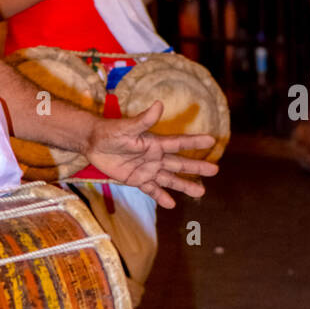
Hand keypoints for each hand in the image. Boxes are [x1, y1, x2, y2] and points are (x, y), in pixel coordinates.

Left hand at [85, 101, 218, 208]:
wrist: (94, 144)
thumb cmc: (110, 132)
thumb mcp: (127, 127)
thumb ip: (144, 120)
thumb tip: (159, 104)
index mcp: (155, 143)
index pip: (178, 143)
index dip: (194, 142)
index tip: (212, 140)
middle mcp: (155, 157)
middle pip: (179, 163)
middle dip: (196, 167)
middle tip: (215, 170)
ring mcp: (147, 169)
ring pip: (169, 179)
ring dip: (184, 185)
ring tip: (201, 192)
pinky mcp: (136, 179)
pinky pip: (151, 189)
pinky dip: (161, 197)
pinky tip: (172, 204)